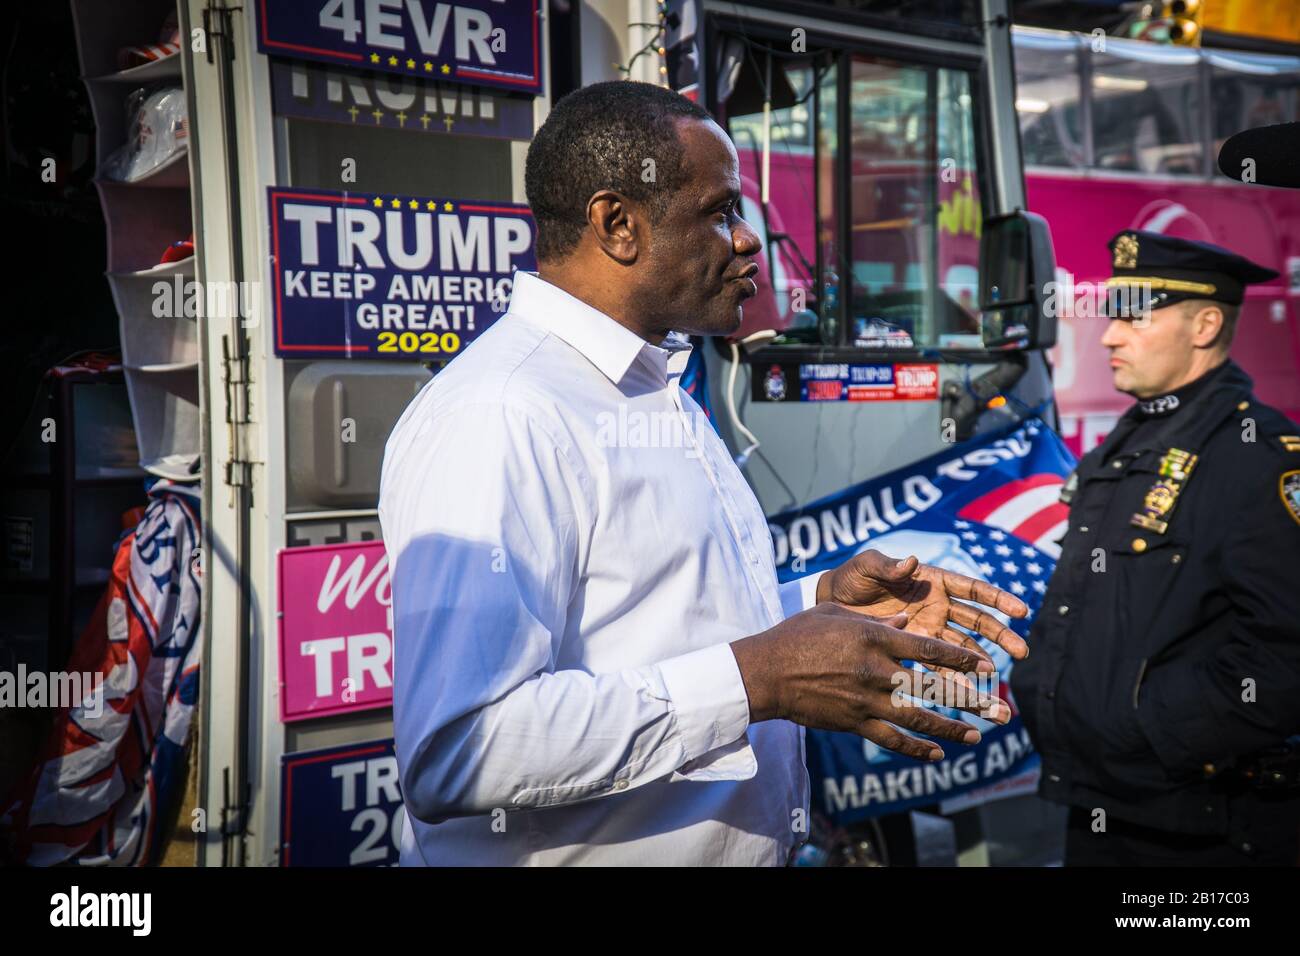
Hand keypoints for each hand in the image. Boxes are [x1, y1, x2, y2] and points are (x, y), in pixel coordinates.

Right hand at [730, 603, 1012, 761]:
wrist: (767, 671)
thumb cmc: (797, 635)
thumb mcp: (835, 614)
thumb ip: (875, 619)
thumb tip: (906, 620)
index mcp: (874, 638)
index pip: (930, 648)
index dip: (961, 658)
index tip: (986, 664)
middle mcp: (876, 670)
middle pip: (933, 687)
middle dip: (969, 699)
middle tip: (996, 708)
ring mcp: (866, 699)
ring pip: (919, 718)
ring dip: (951, 729)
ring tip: (976, 736)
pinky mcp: (854, 722)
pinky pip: (891, 739)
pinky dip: (916, 748)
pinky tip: (936, 754)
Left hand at [815, 550, 1029, 668]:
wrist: (827, 604)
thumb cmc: (851, 579)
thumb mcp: (867, 567)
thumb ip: (888, 566)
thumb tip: (910, 562)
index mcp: (933, 581)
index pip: (973, 589)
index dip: (997, 598)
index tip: (1020, 611)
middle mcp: (938, 607)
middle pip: (977, 622)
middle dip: (1001, 637)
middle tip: (1022, 652)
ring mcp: (929, 631)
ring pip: (963, 650)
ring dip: (982, 668)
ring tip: (999, 682)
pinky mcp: (914, 652)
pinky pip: (938, 668)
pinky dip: (954, 682)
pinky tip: (970, 698)